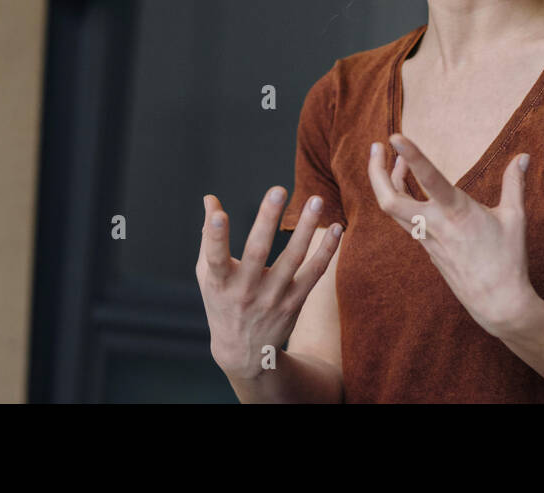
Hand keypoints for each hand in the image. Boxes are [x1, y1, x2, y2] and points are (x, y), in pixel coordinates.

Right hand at [195, 187, 341, 378]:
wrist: (245, 353)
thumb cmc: (222, 303)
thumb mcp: (206, 275)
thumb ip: (208, 236)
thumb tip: (210, 198)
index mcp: (220, 283)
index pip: (216, 258)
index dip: (216, 237)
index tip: (219, 214)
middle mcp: (246, 291)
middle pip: (258, 253)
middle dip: (266, 220)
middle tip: (278, 190)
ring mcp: (273, 298)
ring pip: (293, 259)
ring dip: (306, 229)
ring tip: (316, 200)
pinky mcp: (295, 303)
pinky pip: (315, 273)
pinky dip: (327, 251)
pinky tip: (336, 228)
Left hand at [366, 134, 537, 337]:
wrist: (497, 302)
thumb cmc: (508, 259)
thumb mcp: (514, 217)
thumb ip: (514, 183)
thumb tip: (523, 156)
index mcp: (457, 213)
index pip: (429, 179)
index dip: (411, 156)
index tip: (395, 136)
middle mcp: (435, 225)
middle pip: (389, 200)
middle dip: (376, 172)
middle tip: (376, 146)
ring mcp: (426, 238)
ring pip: (393, 209)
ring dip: (387, 182)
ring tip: (391, 160)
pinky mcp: (426, 248)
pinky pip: (404, 219)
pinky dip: (401, 198)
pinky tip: (407, 187)